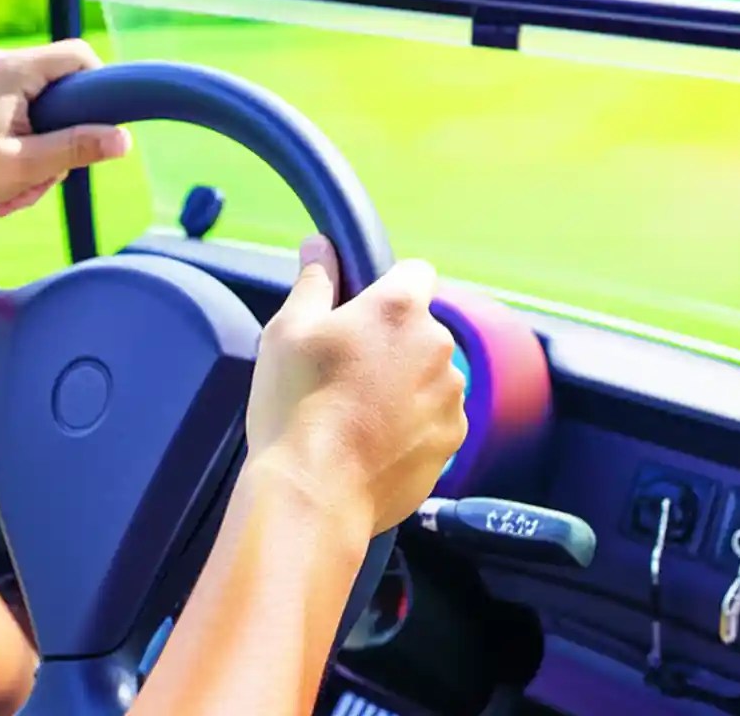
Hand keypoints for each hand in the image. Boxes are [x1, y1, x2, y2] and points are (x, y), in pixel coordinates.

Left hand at [0, 40, 131, 219]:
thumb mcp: (26, 168)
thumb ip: (78, 149)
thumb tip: (124, 139)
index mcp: (10, 71)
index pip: (78, 58)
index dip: (99, 92)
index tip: (95, 133)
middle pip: (54, 94)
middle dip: (55, 143)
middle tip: (37, 183)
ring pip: (29, 111)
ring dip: (31, 155)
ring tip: (9, 193)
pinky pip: (3, 116)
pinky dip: (8, 148)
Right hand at [245, 235, 467, 535]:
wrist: (315, 493)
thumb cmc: (295, 407)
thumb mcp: (287, 332)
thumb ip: (313, 282)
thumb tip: (321, 247)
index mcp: (398, 309)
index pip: (415, 272)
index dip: (387, 287)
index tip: (361, 312)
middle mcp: (437, 346)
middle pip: (420, 329)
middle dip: (391, 343)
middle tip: (344, 372)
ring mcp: (450, 396)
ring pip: (429, 376)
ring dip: (404, 385)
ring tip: (356, 414)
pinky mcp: (452, 440)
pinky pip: (435, 419)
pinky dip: (412, 426)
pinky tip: (372, 442)